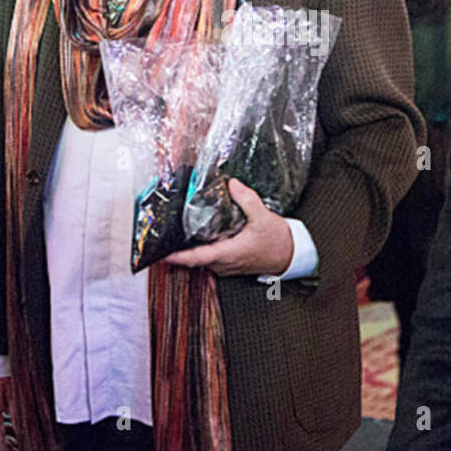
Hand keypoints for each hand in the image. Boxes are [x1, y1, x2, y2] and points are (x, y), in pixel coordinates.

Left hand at [164, 178, 293, 276]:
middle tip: (165, 236)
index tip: (160, 253)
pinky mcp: (230, 265)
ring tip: (178, 233)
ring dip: (191, 249)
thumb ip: (246, 199)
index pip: (195, 258)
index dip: (176, 257)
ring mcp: (226, 267)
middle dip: (179, 249)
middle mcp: (224, 264)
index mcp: (228, 254)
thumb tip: (231, 184)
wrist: (290, 255)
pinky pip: (210, 259)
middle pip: (194, 259)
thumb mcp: (263, 217)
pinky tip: (200, 235)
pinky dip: (203, 249)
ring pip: (202, 260)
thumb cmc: (277, 241)